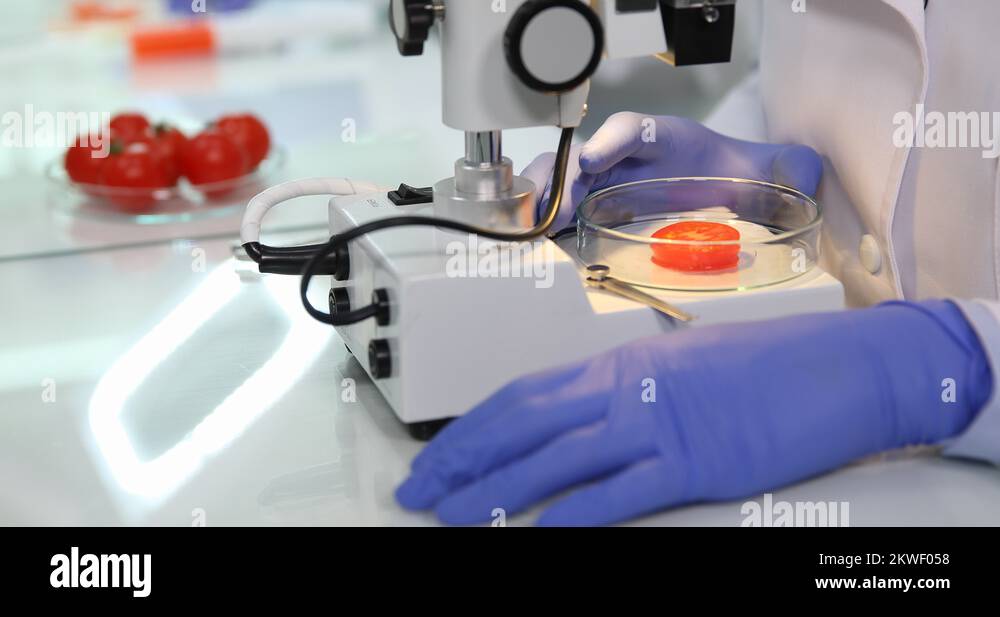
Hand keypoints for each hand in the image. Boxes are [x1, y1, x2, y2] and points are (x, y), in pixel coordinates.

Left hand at [396, 301, 989, 524]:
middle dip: (463, 459)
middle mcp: (628, 390)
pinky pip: (622, 492)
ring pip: (557, 459)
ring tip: (453, 515)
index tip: (435, 453)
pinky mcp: (697, 464)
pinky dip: (576, 514)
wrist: (841, 367)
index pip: (523, 395)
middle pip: (523, 425)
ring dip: (498, 489)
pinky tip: (538, 532)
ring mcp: (660, 425)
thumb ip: (627, 391)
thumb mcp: (681, 366)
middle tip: (418, 490)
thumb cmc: (768, 363)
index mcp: (620, 364)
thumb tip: (582, 417)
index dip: (472, 427)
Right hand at [522, 112, 823, 228]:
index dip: (610, 141)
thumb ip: (789, 168)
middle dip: (558, 177)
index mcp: (665, 139)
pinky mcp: (593, 215)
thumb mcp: (766, 171)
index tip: (594, 162)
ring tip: (534, 230)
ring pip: (557, 183)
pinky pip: (557, 215)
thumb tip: (807, 174)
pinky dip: (540, 226)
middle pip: (578, 157)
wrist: (723, 192)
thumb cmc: (736, 177)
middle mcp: (626, 159)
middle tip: (552, 209)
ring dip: (540, 202)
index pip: (633, 128)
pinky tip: (534, 247)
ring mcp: (604, 186)